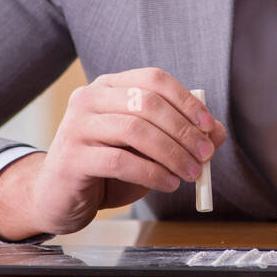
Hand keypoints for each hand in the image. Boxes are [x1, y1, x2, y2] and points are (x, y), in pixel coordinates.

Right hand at [0, 67, 227, 237]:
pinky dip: (152, 173)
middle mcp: (89, 98)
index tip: (210, 126)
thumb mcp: (148, 149)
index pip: (153, 79)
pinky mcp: (71, 158)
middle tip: (206, 155)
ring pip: (135, 130)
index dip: (186, 101)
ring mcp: (76, 126)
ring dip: (172, 153)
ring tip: (191, 174)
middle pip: (146, 103)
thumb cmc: (107, 168)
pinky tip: (169, 184)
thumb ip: (180, 135)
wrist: (58, 197)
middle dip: (183, 130)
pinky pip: (120, 161)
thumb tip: (218, 132)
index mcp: (109, 86)